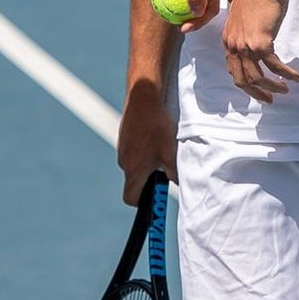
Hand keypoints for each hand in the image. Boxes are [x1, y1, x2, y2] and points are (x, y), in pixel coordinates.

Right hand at [116, 84, 176, 204]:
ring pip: (135, 163)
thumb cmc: (157, 127)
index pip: (131, 198)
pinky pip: (134, 150)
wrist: (143, 96)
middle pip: (135, 181)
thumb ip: (174, 174)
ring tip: (161, 147)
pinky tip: (155, 135)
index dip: (143, 202)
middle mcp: (123, 161)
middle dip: (150, 179)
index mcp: (133, 170)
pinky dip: (144, 148)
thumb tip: (176, 183)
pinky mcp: (124, 136)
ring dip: (148, 161)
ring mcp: (122, 147)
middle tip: (165, 169)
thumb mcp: (171, 154)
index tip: (155, 196)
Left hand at [139, 0, 238, 32]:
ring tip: (180, 27)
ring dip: (194, 19)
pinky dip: (186, 14)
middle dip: (206, 19)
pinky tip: (175, 22)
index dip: (237, 12)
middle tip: (188, 27)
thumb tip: (199, 12)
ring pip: (205, 8)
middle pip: (221, 5)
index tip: (227, 28)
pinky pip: (192, 5)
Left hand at [223, 0, 298, 103]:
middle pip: (242, 79)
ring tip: (285, 89)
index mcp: (228, 38)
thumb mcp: (245, 14)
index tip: (258, 88)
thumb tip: (257, 39)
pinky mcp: (260, 43)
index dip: (245, 82)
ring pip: (257, 77)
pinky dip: (286, 74)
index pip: (233, 68)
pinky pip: (275, 66)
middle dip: (256, 92)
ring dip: (273, 87)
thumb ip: (246, 29)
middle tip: (270, 99)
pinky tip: (296, 77)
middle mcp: (233, 45)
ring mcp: (245, 45)